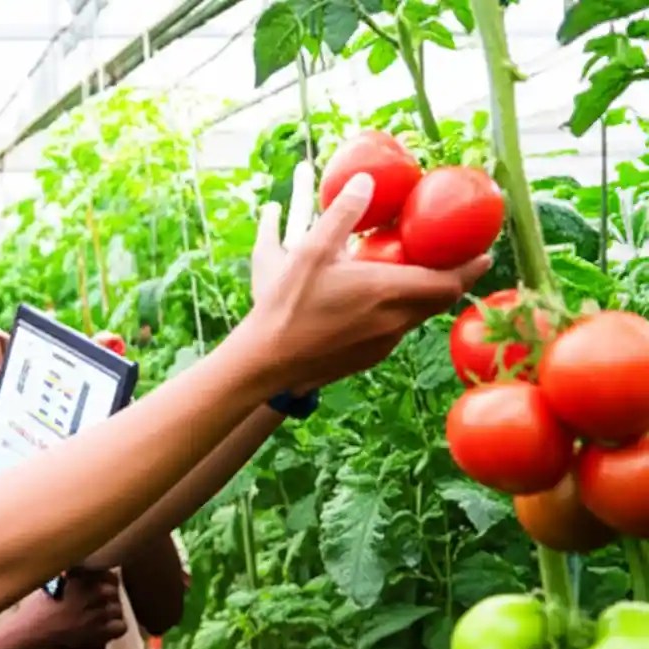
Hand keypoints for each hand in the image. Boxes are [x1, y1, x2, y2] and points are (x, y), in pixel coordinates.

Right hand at [26, 569, 127, 648]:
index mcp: (84, 573)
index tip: (99, 591)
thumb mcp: (54, 579)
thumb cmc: (37, 606)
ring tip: (99, 621)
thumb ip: (72, 574)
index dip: (106, 583)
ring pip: (118, 609)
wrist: (35, 629)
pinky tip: (103, 632)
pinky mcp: (101, 630)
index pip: (109, 575)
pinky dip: (114, 630)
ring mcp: (100, 610)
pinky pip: (121, 627)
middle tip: (97, 608)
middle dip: (108, 599)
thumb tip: (83, 571)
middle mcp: (95, 589)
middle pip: (114, 592)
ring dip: (110, 615)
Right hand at [247, 170, 490, 389]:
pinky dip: (399, 312)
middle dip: (453, 278)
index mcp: (386, 291)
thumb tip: (367, 182)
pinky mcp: (369, 358)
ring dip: (423, 295)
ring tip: (412, 274)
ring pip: (418, 316)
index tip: (483, 252)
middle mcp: (394, 320)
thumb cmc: (286, 305)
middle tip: (454, 258)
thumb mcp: (308, 252)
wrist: (268, 362)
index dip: (471, 267)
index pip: (449, 282)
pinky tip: (375, 302)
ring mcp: (383, 344)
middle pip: (440, 299)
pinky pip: (396, 330)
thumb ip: (342, 215)